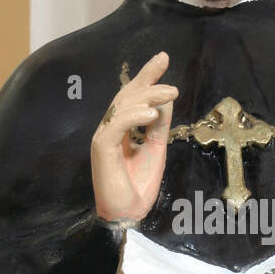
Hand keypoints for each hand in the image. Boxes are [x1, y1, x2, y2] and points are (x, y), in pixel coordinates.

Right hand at [91, 52, 178, 221]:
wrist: (128, 215)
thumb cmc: (138, 187)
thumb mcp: (155, 150)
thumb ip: (158, 126)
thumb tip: (165, 101)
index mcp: (121, 129)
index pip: (132, 96)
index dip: (146, 76)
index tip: (163, 58)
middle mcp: (110, 129)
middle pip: (125, 95)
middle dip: (148, 81)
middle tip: (172, 83)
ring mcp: (104, 138)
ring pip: (122, 106)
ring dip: (148, 97)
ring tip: (169, 94)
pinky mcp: (102, 148)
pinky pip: (116, 125)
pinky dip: (133, 116)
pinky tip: (151, 113)